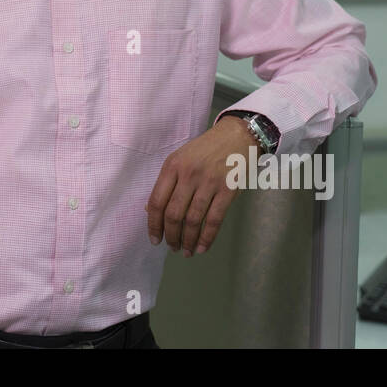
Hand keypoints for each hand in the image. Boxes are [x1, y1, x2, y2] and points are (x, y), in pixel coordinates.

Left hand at [144, 116, 258, 255]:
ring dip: (187, 240)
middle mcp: (188, 174)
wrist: (236, 136)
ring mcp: (209, 182)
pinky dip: (206, 238)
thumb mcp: (180, 158)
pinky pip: (214, 220)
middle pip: (173, 214)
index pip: (157, 201)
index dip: (153, 225)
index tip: (154, 239)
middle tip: (171, 247)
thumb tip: (150, 210)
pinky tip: (201, 247)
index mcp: (172, 166)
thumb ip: (166, 182)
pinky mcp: (228, 190)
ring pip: (193, 220)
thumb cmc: (205, 149)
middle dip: (171, 236)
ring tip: (185, 251)